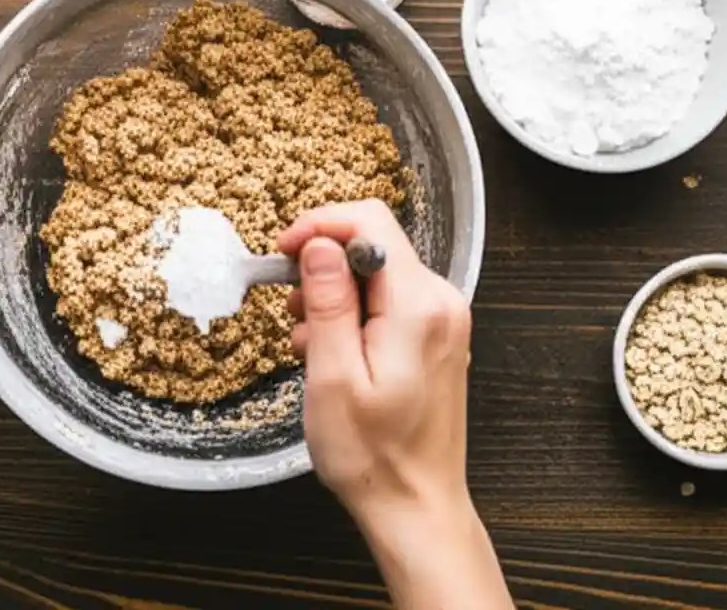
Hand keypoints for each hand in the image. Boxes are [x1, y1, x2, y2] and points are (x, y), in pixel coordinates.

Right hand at [279, 199, 472, 515]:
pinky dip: (354, 316)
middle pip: (373, 245)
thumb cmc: (374, 456)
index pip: (371, 222)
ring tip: (310, 346)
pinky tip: (334, 355)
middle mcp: (441, 304)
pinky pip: (389, 303)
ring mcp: (443, 321)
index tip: (284, 252)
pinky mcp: (436, 338)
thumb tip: (318, 244)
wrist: (415, 506)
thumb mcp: (332, 377)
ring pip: (377, 275)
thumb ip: (327, 302)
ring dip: (334, 297)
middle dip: (322, 268)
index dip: (320, 226)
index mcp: (418, 307)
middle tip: (292, 312)